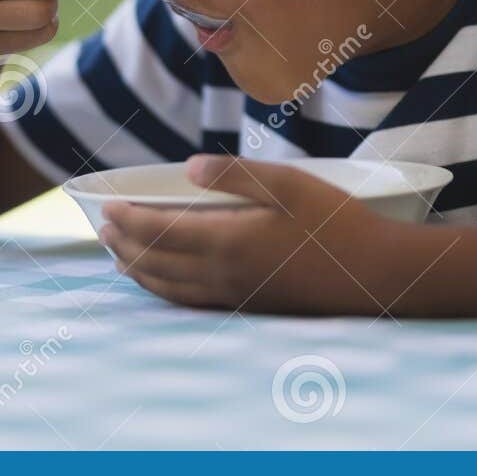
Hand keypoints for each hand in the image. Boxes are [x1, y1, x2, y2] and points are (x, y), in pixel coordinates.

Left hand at [99, 155, 396, 314]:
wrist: (374, 276)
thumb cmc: (335, 223)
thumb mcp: (288, 184)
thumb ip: (235, 174)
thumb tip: (188, 168)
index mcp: (227, 241)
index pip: (158, 231)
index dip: (127, 220)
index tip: (106, 207)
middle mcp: (222, 274)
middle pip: (155, 262)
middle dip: (124, 245)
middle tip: (102, 230)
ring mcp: (235, 295)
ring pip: (169, 287)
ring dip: (139, 270)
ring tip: (119, 258)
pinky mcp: (249, 306)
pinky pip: (191, 301)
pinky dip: (165, 291)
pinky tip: (166, 284)